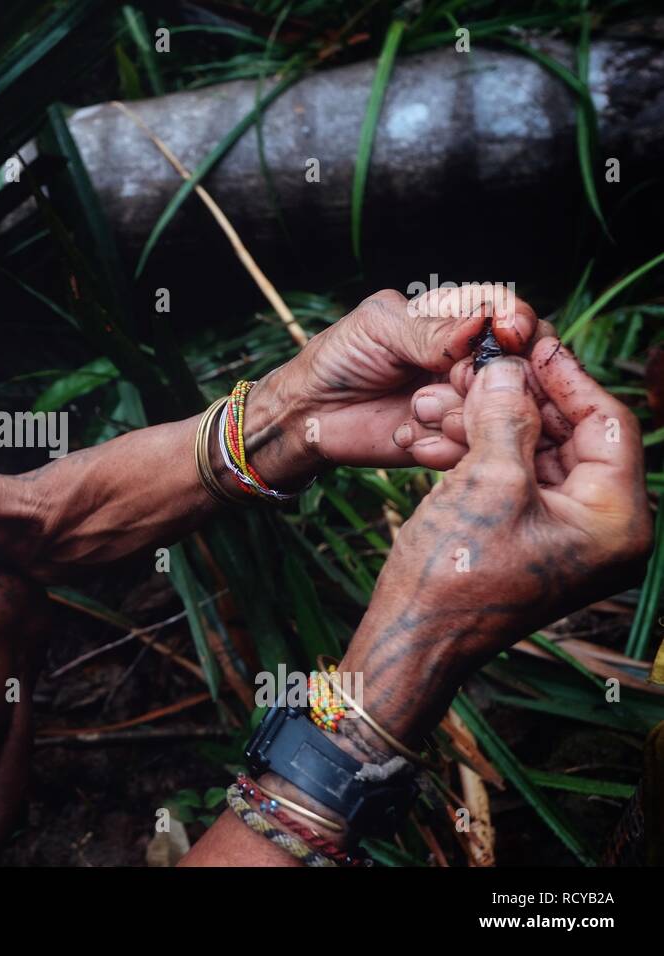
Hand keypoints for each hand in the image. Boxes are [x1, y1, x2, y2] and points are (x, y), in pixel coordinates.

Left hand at [244, 284, 540, 487]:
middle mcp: (470, 361)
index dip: (518, 323)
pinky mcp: (453, 441)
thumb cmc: (341, 358)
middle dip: (495, 374)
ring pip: (502, 409)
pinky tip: (408, 435)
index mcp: (456, 320)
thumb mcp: (379, 328)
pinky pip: (473, 444)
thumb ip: (430, 329)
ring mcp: (465, 403)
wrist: (309, 414)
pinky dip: (445, 442)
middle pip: (523, 364)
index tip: (509, 333)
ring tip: (416, 409)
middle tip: (456, 380)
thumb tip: (482, 324)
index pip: (511, 314)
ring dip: (461, 411)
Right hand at [344, 348, 650, 740]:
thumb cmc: (455, 576)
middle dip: (525, 399)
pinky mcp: (530, 540)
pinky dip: (486, 452)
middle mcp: (603, 529)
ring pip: (541, 454)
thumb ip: (505, 418)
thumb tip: (508, 367)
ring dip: (497, 423)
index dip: (566, 378)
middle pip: (576, 436)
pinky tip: (448, 432)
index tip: (529, 345)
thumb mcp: (485, 484)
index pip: (609, 424)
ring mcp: (566, 537)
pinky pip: (518, 479)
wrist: (412, 641)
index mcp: (617, 521)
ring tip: (455, 397)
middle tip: (487, 365)